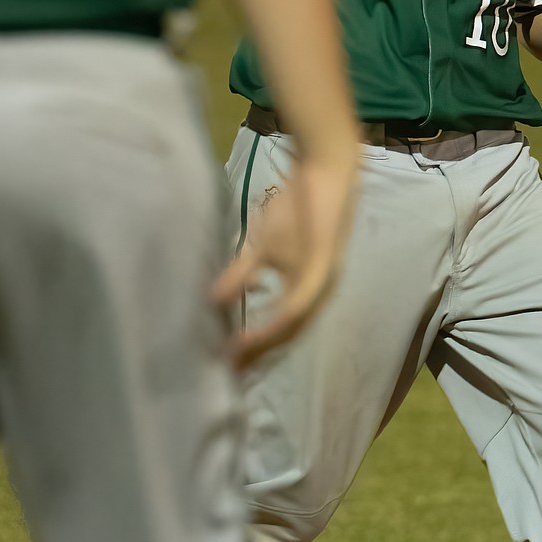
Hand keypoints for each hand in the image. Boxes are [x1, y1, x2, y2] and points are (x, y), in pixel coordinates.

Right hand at [213, 153, 358, 368]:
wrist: (325, 169)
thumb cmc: (298, 206)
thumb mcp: (262, 246)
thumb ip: (241, 273)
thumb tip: (216, 299)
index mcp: (307, 290)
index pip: (282, 330)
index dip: (256, 348)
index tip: (228, 363)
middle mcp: (319, 294)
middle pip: (289, 336)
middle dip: (259, 355)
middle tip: (231, 372)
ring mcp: (324, 282)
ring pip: (295, 325)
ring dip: (266, 343)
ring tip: (238, 354)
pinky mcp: (324, 266)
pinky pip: (301, 302)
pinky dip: (280, 318)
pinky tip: (260, 328)